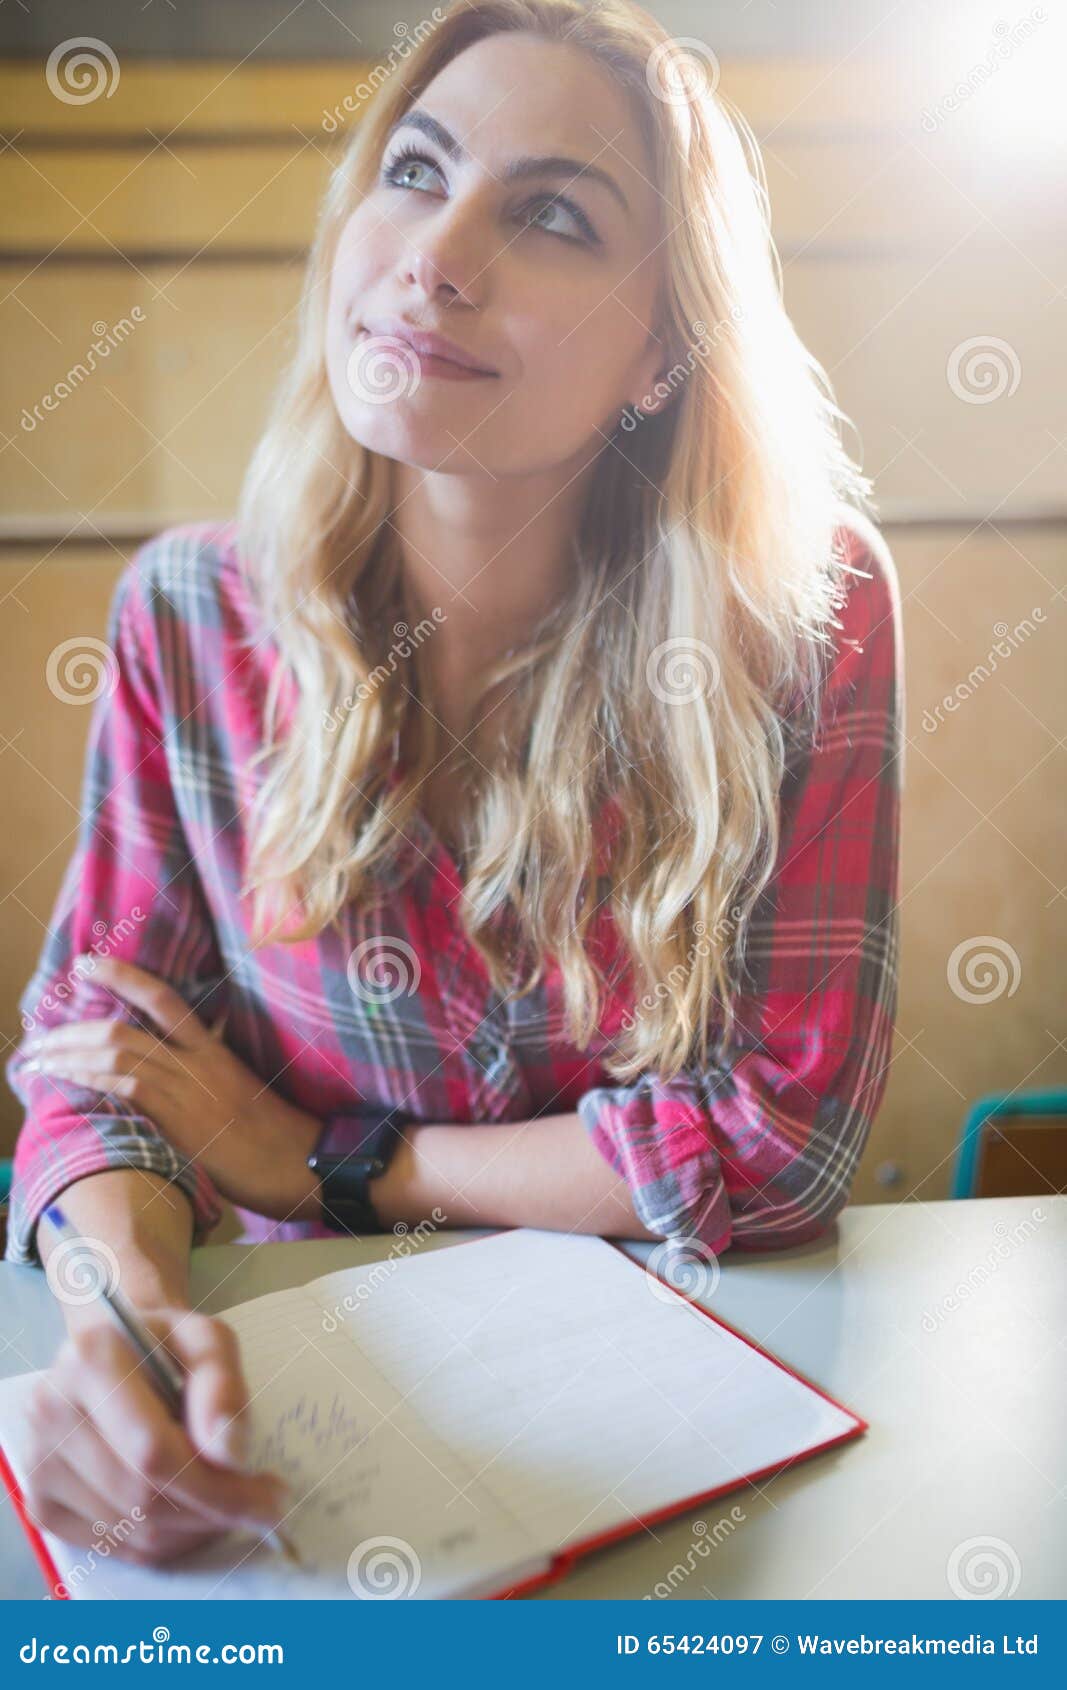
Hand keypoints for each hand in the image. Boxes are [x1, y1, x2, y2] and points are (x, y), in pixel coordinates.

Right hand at [20, 1304, 290, 1568]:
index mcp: (89, 1361)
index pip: (153, 1452)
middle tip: (263, 1507)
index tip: (270, 1495)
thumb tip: (230, 1452)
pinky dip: (165, 1542)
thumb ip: (223, 1385)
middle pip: (144, 1497)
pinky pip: (115, 1546)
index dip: (218, 1487)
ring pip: (133, 1530)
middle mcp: (50, 1412)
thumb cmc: (166, 1345)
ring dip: (195, 1529)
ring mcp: (39, 1462)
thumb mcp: (207, 1339)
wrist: (118, 1353)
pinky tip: (190, 1514)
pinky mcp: (41, 1501)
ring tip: (228, 1503)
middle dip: (215, 1511)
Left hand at [23, 957, 321, 1221]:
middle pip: (124, 1027)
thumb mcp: (237, 1088)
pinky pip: (125, 1086)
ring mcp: (187, 1088)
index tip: (87, 964)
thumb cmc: (272, 1133)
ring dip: (68, 1053)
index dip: (122, 975)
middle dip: (72, 1026)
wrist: (297, 1161)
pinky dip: (89, 1078)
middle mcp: (196, 1060)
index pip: (163, 997)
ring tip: (36, 1058)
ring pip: (117, 1052)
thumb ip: (202, 1072)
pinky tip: (64, 1079)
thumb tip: (165, 1068)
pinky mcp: (179, 1118)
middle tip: (37, 1031)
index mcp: (213, 1048)